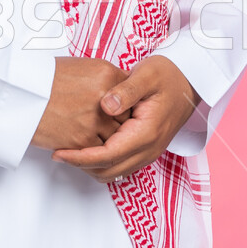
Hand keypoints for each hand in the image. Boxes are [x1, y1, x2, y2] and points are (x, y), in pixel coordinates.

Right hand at [31, 57, 128, 150]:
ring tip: (96, 137)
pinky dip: (96, 151)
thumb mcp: (79, 67)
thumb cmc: (43, 79)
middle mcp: (106, 96)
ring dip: (109, 139)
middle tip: (111, 127)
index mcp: (106, 73)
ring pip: (116, 136)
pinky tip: (88, 147)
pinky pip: (100, 151)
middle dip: (119, 123)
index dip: (124, 105)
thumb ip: (103, 79)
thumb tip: (118, 90)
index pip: (130, 93)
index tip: (118, 110)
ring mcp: (95, 119)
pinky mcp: (83, 139)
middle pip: (127, 116)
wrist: (18, 94)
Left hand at [52, 55, 198, 182]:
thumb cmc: (167, 74)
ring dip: (90, 166)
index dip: (80, 158)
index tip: (59, 153)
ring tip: (69, 151)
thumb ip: (125, 90)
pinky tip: (88, 146)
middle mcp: (149, 149)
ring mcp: (148, 152)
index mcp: (146, 133)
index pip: (107, 156)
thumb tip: (106, 106)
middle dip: (81, 166)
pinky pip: (120, 165)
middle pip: (108, 171)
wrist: (189, 81)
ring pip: (114, 173)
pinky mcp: (146, 150)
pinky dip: (101, 163)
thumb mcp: (146, 74)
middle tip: (58, 153)